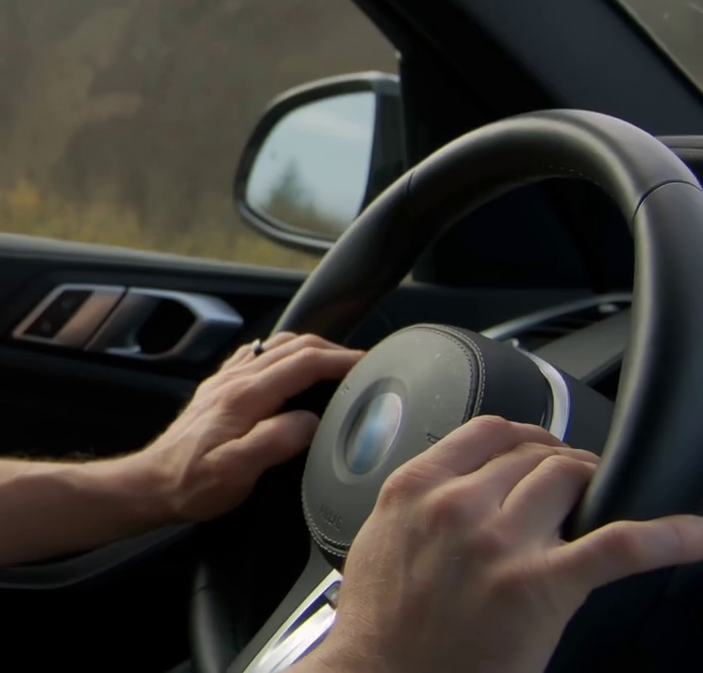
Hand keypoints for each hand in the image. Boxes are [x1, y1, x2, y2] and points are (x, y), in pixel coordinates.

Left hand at [131, 332, 361, 523]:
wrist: (152, 483)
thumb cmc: (191, 483)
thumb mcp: (236, 471)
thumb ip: (275, 441)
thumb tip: (309, 421)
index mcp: (244, 396)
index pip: (302, 361)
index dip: (340, 360)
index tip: (368, 365)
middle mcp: (234, 380)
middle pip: (292, 346)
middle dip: (332, 350)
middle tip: (362, 365)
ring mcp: (224, 382)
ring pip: (275, 347)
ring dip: (309, 349)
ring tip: (336, 364)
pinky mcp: (219, 390)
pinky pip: (256, 358)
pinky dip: (283, 355)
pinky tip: (291, 368)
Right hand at [302, 415, 702, 672]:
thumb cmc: (381, 622)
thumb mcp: (380, 536)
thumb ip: (421, 498)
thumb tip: (463, 481)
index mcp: (415, 488)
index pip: (489, 431)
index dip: (528, 436)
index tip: (542, 448)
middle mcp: (458, 505)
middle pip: (534, 454)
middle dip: (564, 464)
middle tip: (579, 485)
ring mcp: (501, 543)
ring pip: (570, 477)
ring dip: (596, 485)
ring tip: (605, 502)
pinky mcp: (541, 585)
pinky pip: (620, 546)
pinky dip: (669, 537)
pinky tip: (693, 535)